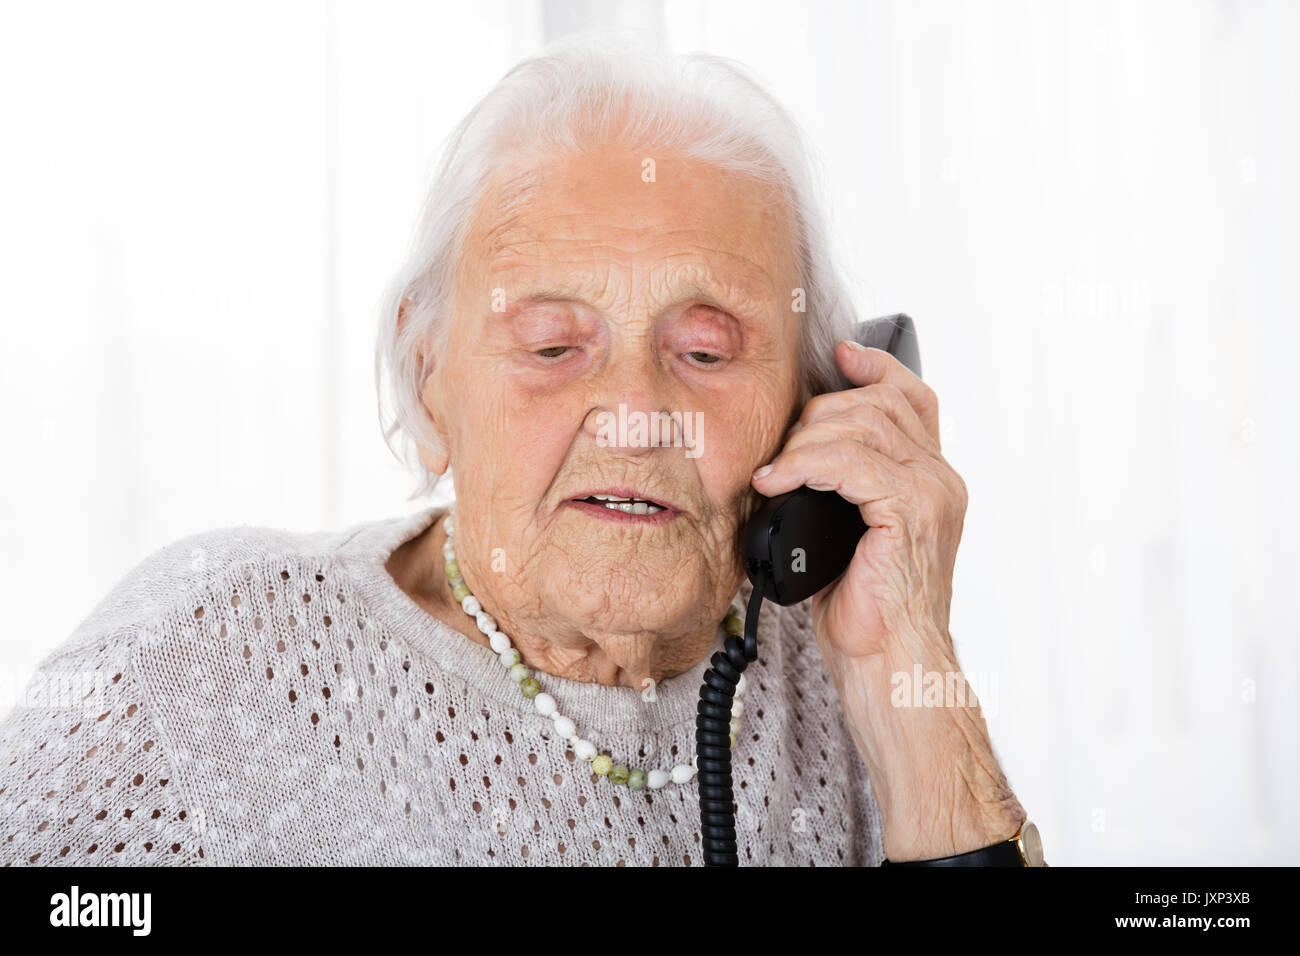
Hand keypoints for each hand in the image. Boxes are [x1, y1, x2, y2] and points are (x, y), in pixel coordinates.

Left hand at [750, 340, 1023, 860]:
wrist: (887, 664)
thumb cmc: (863, 611)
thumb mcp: (844, 533)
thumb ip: (837, 487)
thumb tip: (783, 453)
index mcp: (931, 479)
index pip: (912, 397)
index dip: (874, 368)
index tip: (837, 356)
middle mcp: (940, 479)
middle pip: (878, 402)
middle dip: (817, 413)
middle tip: (781, 449)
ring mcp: (931, 494)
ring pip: (863, 426)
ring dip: (805, 440)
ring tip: (775, 472)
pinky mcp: (911, 513)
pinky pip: (851, 462)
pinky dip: (805, 464)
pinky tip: (778, 481)